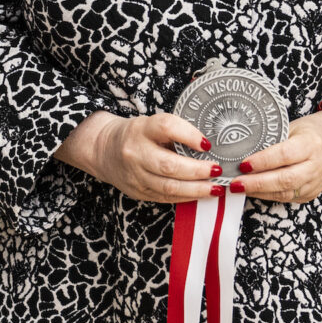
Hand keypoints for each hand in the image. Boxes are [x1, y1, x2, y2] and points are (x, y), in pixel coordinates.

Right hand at [61, 112, 223, 203]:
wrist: (104, 150)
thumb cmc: (137, 134)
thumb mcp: (152, 124)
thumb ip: (176, 132)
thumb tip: (210, 145)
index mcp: (141, 129)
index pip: (166, 127)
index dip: (189, 135)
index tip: (208, 144)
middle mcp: (136, 153)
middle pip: (169, 165)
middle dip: (197, 171)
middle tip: (217, 170)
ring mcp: (135, 176)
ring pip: (169, 187)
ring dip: (197, 189)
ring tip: (216, 188)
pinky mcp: (138, 192)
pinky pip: (166, 198)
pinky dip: (186, 197)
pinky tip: (201, 194)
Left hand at [236, 111, 321, 204]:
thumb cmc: (307, 132)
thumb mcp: (291, 128)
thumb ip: (272, 141)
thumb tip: (242, 152)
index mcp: (311, 144)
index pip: (285, 154)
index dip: (263, 161)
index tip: (243, 165)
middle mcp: (317, 165)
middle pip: (286, 179)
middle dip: (257, 183)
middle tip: (236, 183)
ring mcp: (316, 182)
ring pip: (286, 193)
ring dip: (260, 192)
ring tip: (240, 188)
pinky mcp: (312, 193)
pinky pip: (288, 198)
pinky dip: (268, 195)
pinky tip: (254, 191)